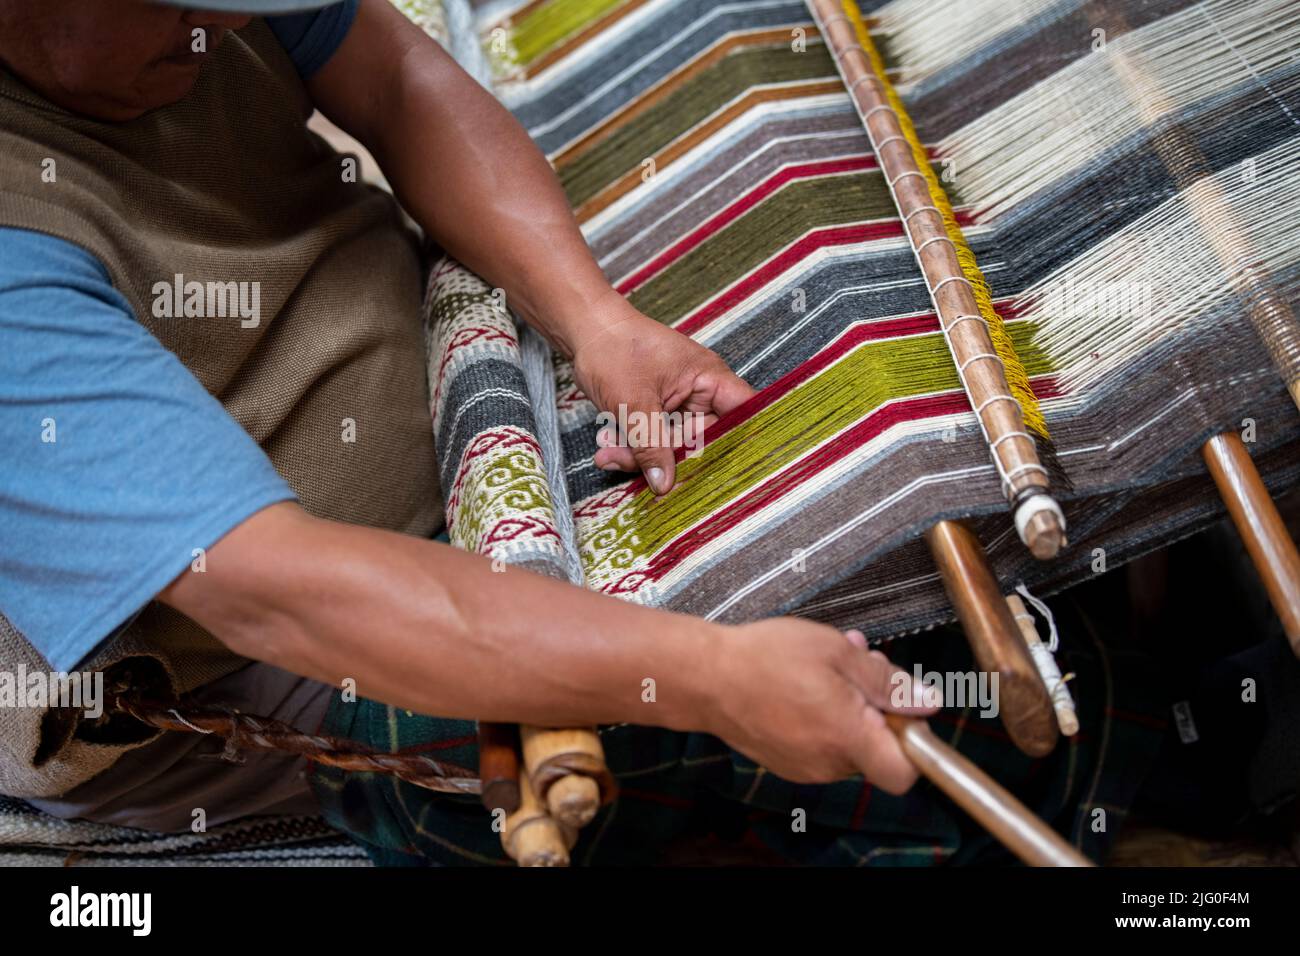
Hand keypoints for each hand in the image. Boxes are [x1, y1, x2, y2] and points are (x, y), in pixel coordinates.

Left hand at [571, 296, 754, 494]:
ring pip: (674, 447)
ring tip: (609, 452)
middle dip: (669, 459)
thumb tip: (666, 486)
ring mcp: (679, 405)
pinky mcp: (658, 414)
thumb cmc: (613, 349)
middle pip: (705, 442)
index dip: (743, 443)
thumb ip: (651, 445)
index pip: (745, 414)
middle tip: (640, 468)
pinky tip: (607, 446)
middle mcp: (701, 394)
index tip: (728, 472)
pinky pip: (655, 442)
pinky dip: (632, 448)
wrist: (584, 331)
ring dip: (641, 455)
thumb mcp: (632, 402)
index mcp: (710, 379)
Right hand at [703, 619, 939, 792]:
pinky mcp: (786, 762)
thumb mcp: (838, 652)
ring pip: (849, 743)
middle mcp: (828, 763)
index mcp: (847, 737)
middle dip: (877, 705)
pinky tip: (806, 684)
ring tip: (828, 665)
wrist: (705, 676)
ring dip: (850, 706)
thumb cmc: (767, 658)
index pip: (905, 772)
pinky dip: (824, 718)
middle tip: (861, 661)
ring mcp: (805, 768)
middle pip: (877, 749)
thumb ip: (887, 683)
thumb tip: (928, 702)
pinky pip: (822, 745)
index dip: (914, 741)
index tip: (903, 707)